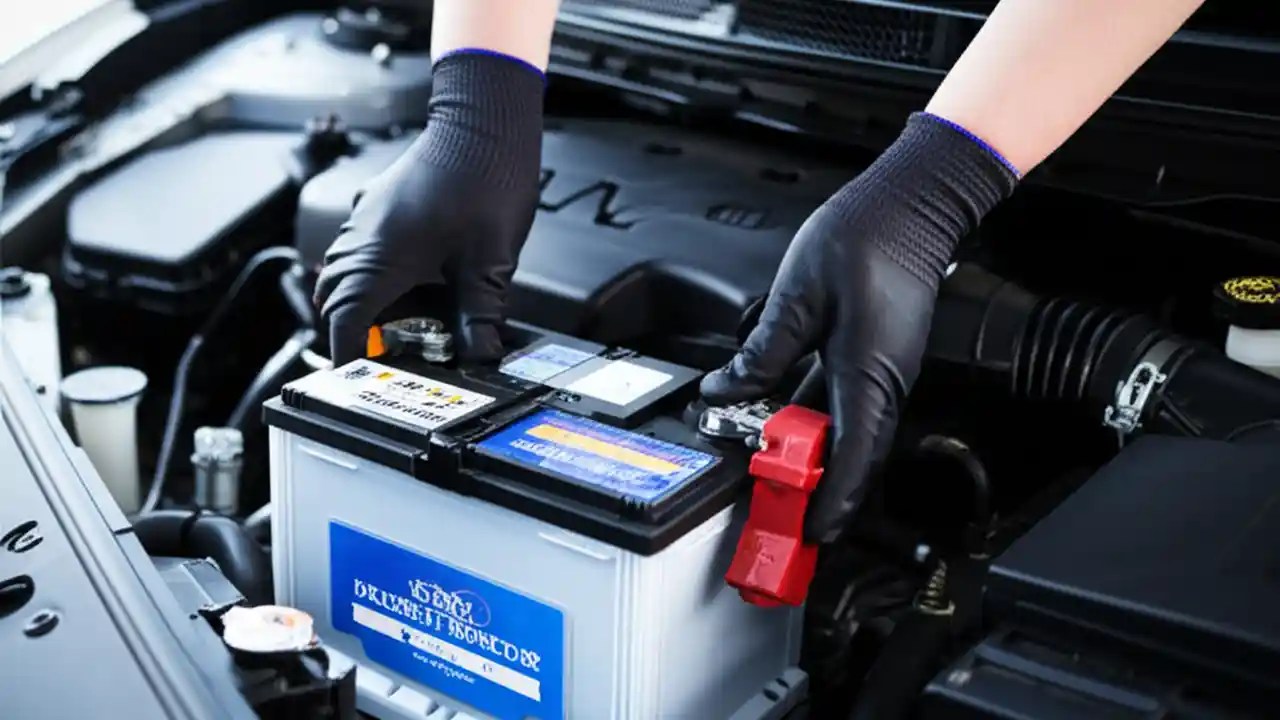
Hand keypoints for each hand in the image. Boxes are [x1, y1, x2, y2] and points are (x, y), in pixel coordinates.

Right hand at [314, 52, 544, 365]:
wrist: (485, 123)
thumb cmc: (484, 178)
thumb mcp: (489, 260)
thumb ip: (481, 313)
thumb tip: (481, 355)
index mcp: (380, 256)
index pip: (343, 320)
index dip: (347, 356)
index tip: (353, 381)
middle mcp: (364, 237)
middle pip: (336, 300)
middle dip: (354, 332)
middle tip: (387, 359)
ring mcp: (370, 219)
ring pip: (349, 275)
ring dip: (369, 303)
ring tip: (410, 328)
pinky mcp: (383, 208)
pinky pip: (365, 251)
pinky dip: (379, 277)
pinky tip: (419, 286)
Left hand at [700, 113, 1017, 542]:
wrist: (907, 204)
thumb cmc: (863, 239)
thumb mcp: (795, 298)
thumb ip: (762, 353)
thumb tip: (729, 389)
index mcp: (867, 375)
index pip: (851, 458)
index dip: (830, 501)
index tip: (811, 531)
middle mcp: (883, 383)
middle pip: (851, 457)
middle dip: (817, 491)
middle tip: (780, 514)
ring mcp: (883, 372)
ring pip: (848, 432)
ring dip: (813, 456)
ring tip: (773, 474)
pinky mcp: (875, 358)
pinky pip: (846, 404)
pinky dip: (815, 421)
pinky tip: (782, 420)